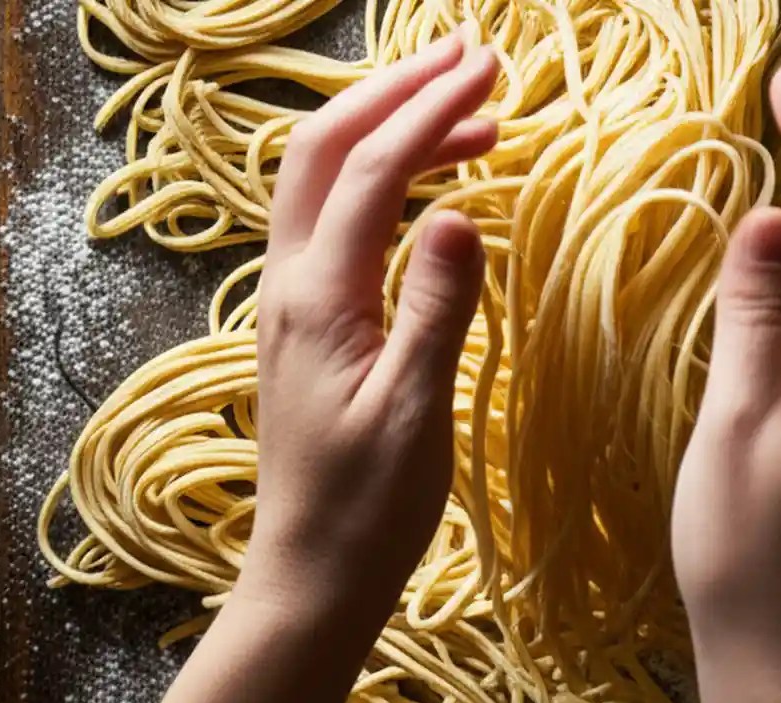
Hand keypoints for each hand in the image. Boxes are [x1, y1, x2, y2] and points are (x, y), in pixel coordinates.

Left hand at [154, 33, 499, 702]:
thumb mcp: (416, 411)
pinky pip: (332, 219)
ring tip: (470, 114)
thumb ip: (436, 308)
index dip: (430, 110)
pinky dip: (379, 179)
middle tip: (471, 55)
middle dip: (396, 91)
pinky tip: (428, 188)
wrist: (312, 570)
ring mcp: (289, 299)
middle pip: (326, 149)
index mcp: (317, 297)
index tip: (491, 69)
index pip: (372, 171)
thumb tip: (464, 213)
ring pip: (323, 180)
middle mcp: (288, 282)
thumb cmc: (369, 505)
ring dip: (386, 130)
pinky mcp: (303, 321)